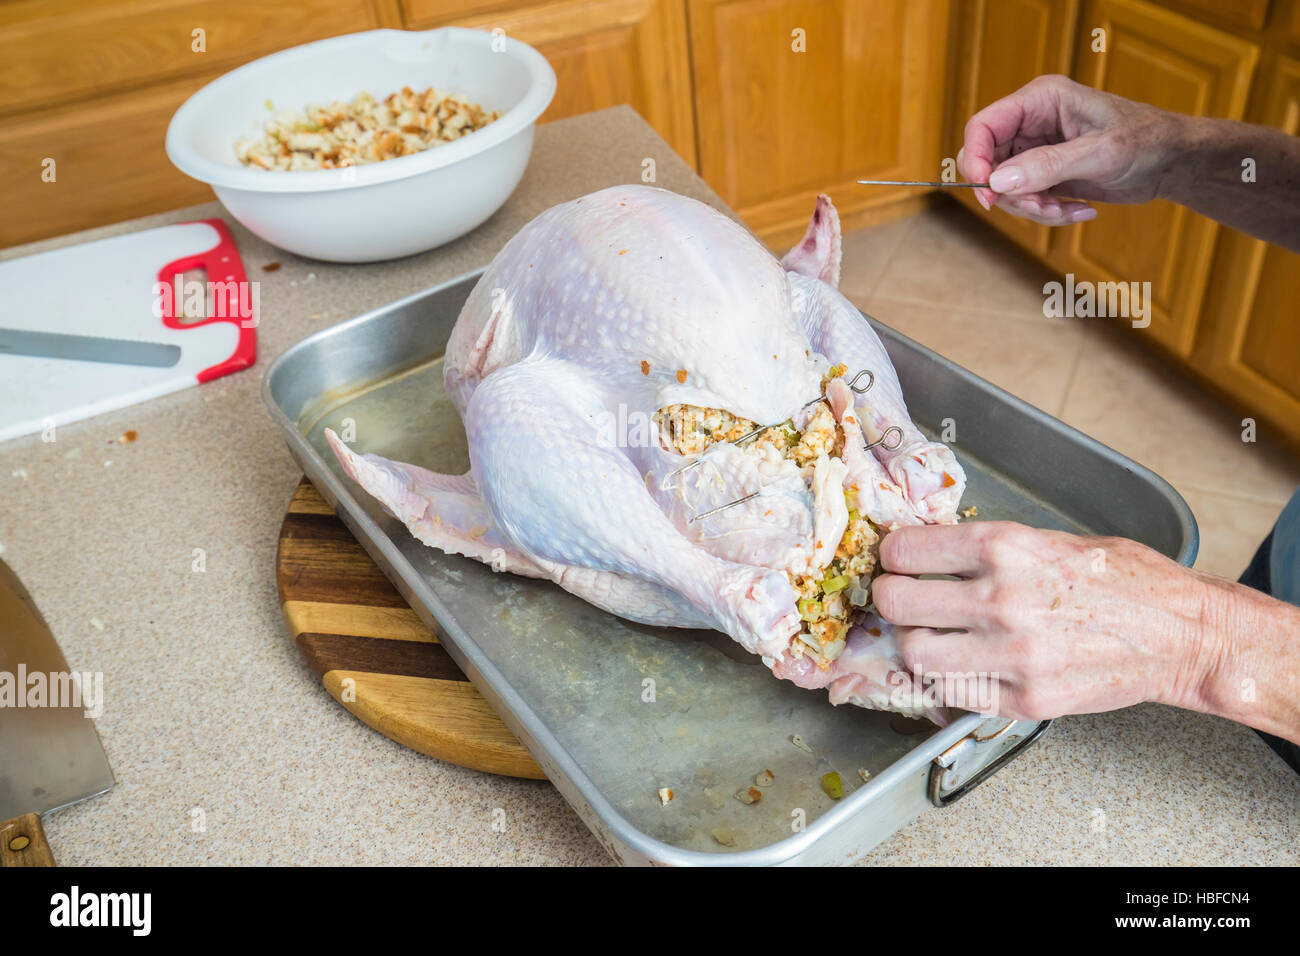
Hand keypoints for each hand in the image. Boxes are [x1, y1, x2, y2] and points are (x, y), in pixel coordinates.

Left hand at [871, 522, 1218, 719]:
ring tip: (931, 634)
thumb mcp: (1052, 540)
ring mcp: (1011, 654)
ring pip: (915, 652)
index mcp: (1006, 548)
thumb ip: (991, 548)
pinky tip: (963, 664)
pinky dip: (947, 678)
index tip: (896, 561)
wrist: (1182, 635)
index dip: (893, 557)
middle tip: (899, 598)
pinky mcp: (1024, 698)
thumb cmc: (1126, 581)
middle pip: (897, 602)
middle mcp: (1001, 599)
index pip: (906, 551)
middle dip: (890, 598)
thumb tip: (932, 551)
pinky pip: (952, 692)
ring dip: (914, 641)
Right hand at [957, 74, 1184, 225]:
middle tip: (1041, 208)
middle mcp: (1032, 122)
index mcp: (1041, 100)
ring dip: (1033, 208)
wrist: (1175, 162)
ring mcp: (1037, 150)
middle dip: (1011, 194)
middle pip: (989, 164)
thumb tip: (997, 183)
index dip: (975, 161)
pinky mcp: (1046, 174)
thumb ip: (1047, 165)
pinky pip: (1027, 200)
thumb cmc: (1149, 141)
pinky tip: (1080, 211)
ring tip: (1067, 211)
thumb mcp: (1101, 154)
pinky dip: (1048, 213)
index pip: (983, 127)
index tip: (987, 195)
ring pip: (1005, 189)